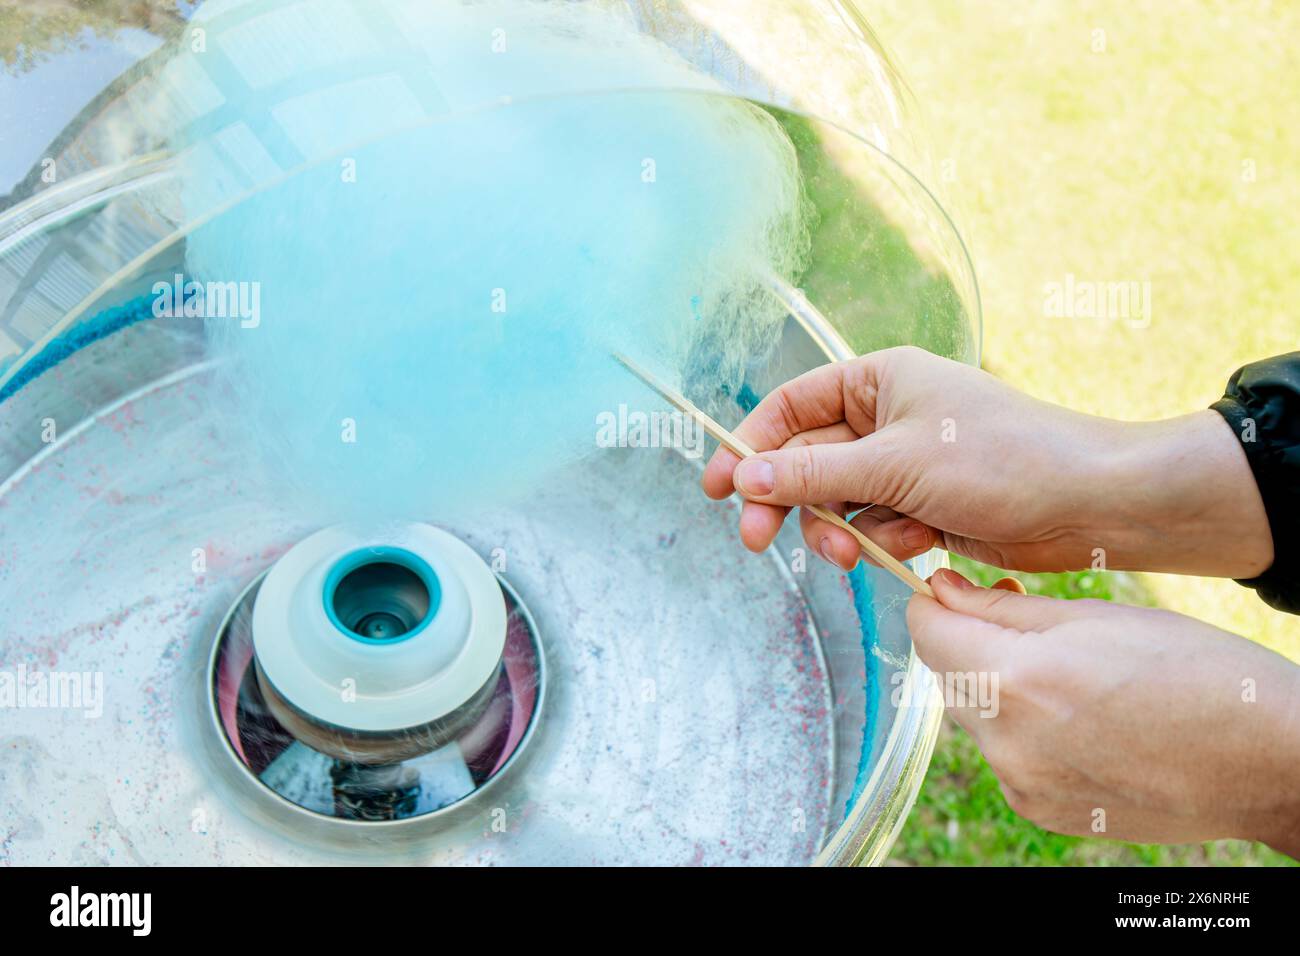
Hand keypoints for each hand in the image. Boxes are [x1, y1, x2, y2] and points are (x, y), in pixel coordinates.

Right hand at [701, 346, 1272, 577]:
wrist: (1091, 504)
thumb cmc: (1002, 460)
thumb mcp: (897, 464)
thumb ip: (816, 476)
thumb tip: (745, 477)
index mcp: (879, 380)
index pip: (792, 407)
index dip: (750, 445)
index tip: (716, 487)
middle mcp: (888, 416)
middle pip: (808, 461)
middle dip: (789, 502)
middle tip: (758, 541)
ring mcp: (907, 463)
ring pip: (839, 502)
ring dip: (840, 530)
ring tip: (854, 554)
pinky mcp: (926, 504)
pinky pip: (877, 526)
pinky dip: (885, 541)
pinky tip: (917, 545)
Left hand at [908, 569, 1299, 852]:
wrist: (1268, 763)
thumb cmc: (1198, 673)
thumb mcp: (1096, 616)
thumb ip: (1003, 607)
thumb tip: (941, 591)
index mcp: (1016, 680)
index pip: (926, 629)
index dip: (936, 601)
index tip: (955, 589)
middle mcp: (1007, 741)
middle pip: (947, 673)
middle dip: (971, 643)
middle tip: (1026, 624)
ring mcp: (1021, 784)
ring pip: (974, 716)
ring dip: (998, 689)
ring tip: (1068, 676)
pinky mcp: (1040, 810)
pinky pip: (1006, 756)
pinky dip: (1024, 731)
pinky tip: (1080, 719)